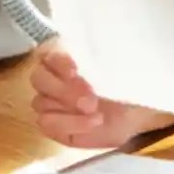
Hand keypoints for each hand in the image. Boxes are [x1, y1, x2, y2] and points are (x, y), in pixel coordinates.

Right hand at [30, 41, 173, 148]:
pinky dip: (71, 124)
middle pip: (38, 78)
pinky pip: (48, 124)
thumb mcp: (116, 73)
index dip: (57, 62)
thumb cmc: (124, 91)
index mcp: (66, 62)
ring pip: (40, 103)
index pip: (46, 54)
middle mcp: (53, 81)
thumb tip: (90, 47)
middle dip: (64, 89)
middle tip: (90, 99)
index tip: (76, 70)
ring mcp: (49, 104)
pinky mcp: (53, 127)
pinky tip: (92, 122)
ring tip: (96, 112)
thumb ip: (97, 62)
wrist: (135, 120)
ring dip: (68, 108)